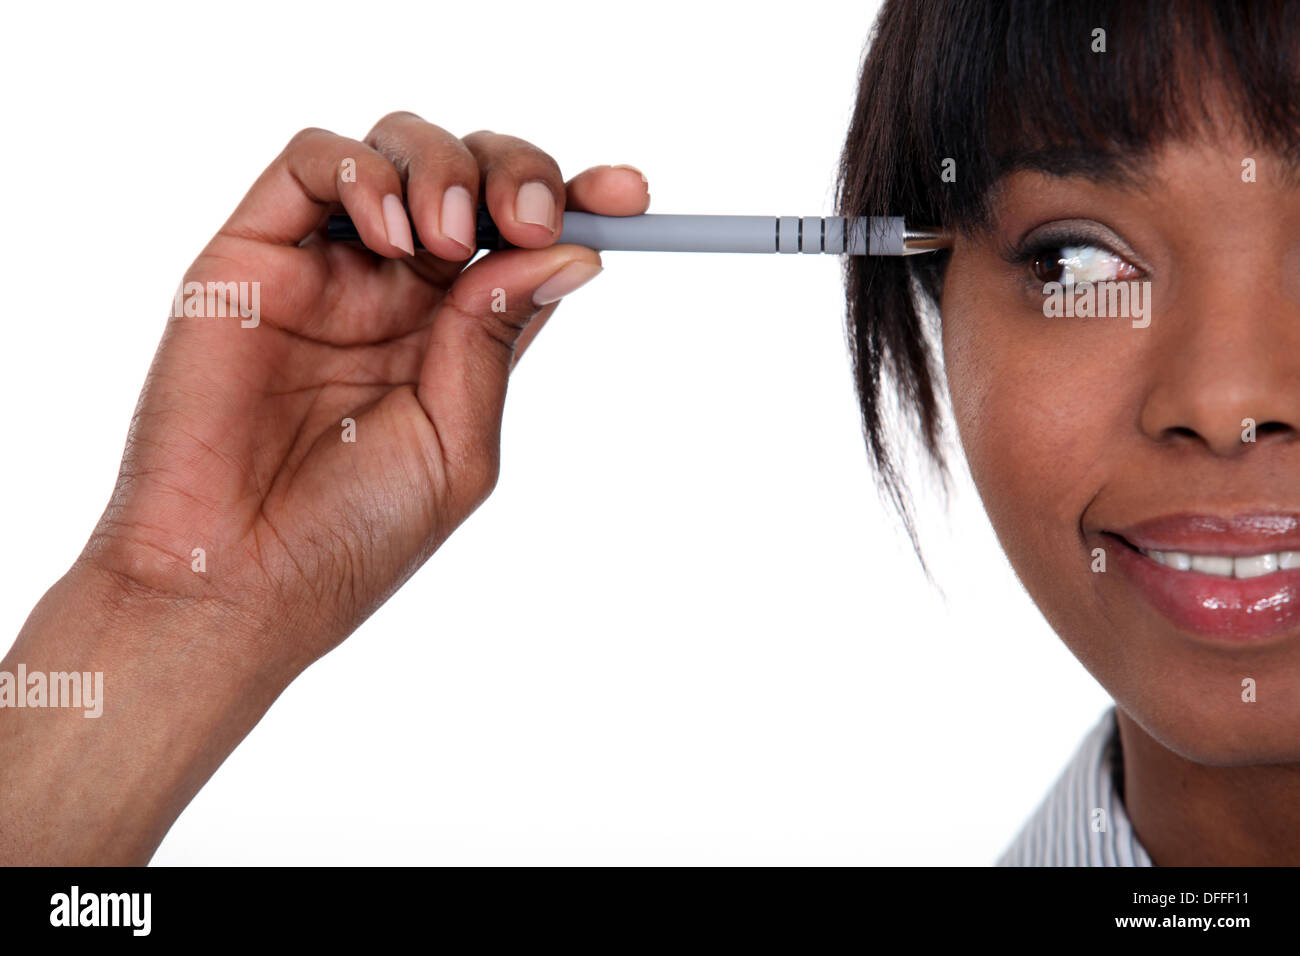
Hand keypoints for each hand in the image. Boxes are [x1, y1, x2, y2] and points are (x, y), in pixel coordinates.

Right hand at [83, 111, 647, 679]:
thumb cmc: (350, 539)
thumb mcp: (458, 446)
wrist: (235, 586)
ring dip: (443, 167)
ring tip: (449, 239)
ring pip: (396, 149)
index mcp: (455, 338)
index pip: (525, 244)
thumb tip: (574, 254)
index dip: (580, 204)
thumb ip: (495, 342)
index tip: (631, 197)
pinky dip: (360, 171)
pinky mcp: (250, 258)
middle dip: (518, 172)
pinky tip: (389, 236)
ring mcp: (326, 270)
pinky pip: (307, 163)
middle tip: (531, 220)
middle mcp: (396, 292)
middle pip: (472, 178)